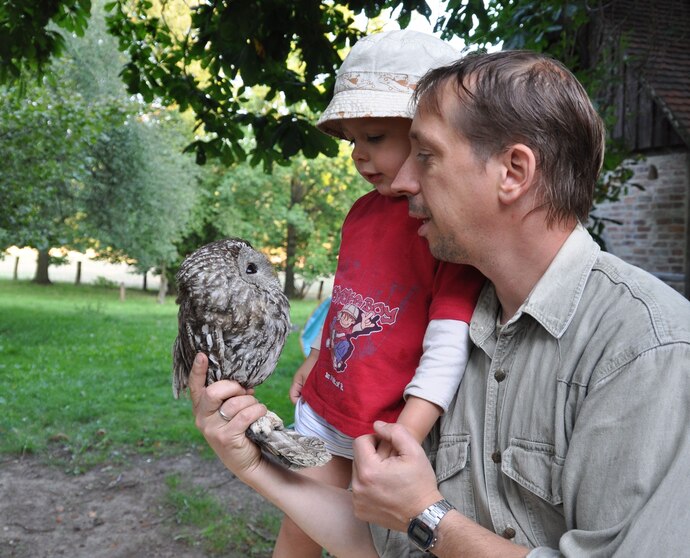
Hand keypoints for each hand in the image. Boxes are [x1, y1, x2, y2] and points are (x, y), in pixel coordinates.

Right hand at [189, 353, 266, 477]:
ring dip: (251, 402)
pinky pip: (245, 416)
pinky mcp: (226, 438)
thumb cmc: (241, 430)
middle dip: (233, 387)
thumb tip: (245, 386)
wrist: (248, 462)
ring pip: (234, 403)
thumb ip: (231, 397)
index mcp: (201, 409)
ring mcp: (212, 430)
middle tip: (246, 392)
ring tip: (256, 408)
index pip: (195, 387)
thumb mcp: (231, 412)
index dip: (197, 370)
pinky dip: (257, 410)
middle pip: (213, 392)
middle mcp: (202, 419)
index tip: (202, 355)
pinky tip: (262, 413)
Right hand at [289, 350, 318, 403]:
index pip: (293, 397)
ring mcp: (305, 382)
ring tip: (318, 399)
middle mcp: (299, 384)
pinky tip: (320, 394)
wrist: (321, 355)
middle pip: (299, 397)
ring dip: (311, 397)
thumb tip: (305, 404)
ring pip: (305, 394)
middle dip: (305, 401)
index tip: (308, 405)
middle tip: (314, 404)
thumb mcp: (308, 381)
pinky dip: (314, 393)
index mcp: (296, 383)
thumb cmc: (313, 366)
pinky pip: (310, 390)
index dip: (299, 403)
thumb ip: (306, 393)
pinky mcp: (311, 381)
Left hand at [351, 421, 440, 530]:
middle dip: (372, 456)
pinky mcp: (359, 511)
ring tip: (389, 477)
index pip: (360, 442)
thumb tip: (376, 425)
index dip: (375, 440)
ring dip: (370, 470)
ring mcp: (357, 501)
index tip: (388, 448)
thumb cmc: (420, 483)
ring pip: (358, 473)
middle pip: (358, 457)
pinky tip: (384, 490)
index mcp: (368, 470)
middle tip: (391, 463)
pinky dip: (369, 486)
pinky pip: (359, 489)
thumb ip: (394, 432)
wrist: (425, 515)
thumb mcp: (414, 450)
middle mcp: (357, 487)